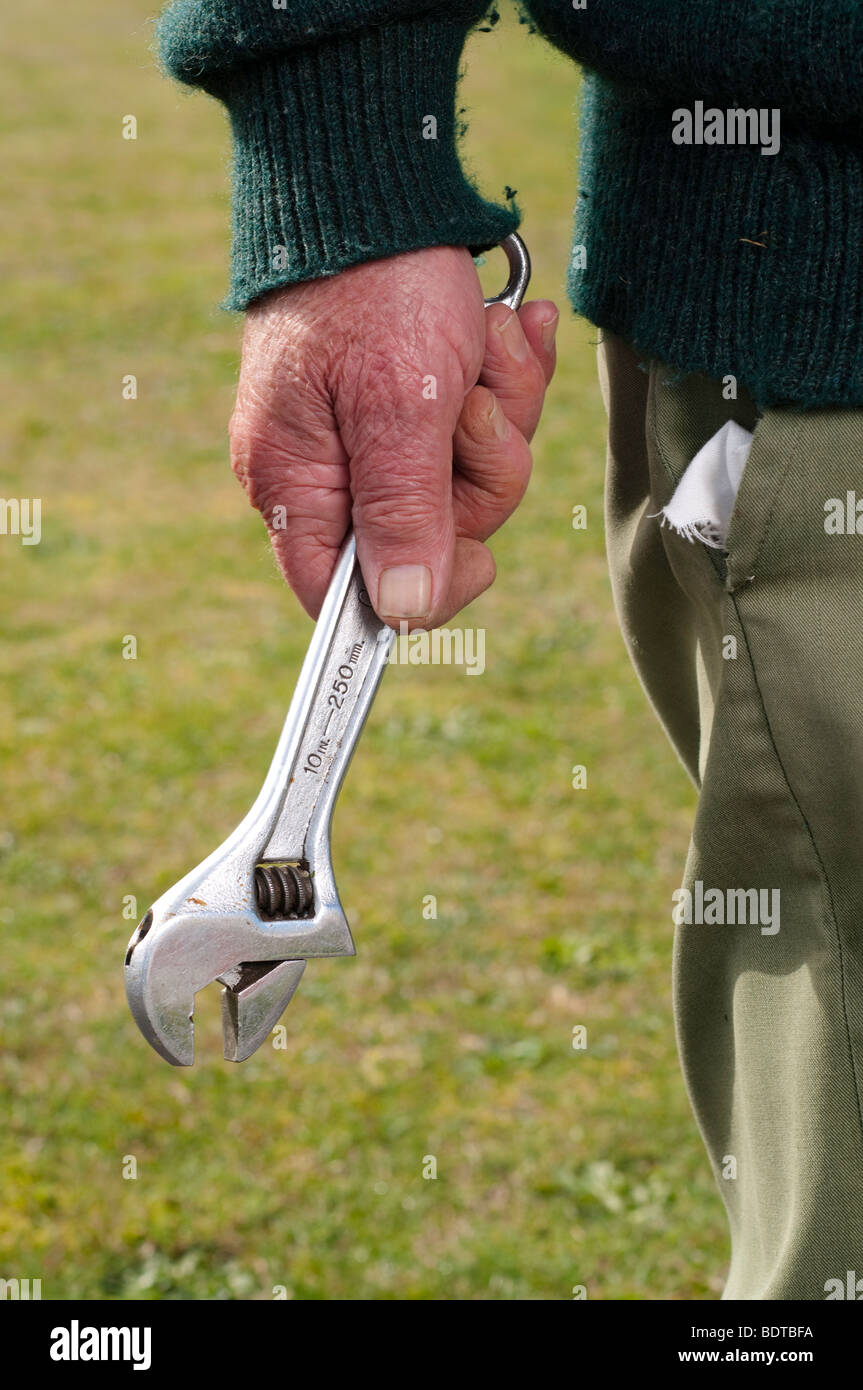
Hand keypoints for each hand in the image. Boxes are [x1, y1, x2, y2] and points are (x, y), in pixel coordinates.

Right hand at [229, 244, 557, 627]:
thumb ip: (404, 514)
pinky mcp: (410, 401)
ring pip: (468, 480)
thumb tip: (403, 613)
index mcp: (297, 486)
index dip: (417, 592)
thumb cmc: (377, 286)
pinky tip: (502, 329)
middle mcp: (329, 472)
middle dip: (479, 469)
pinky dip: (504, 382)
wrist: (382, 177)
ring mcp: (371, 436)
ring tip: (485, 345)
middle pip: (429, 538)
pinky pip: (478, 427)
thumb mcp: (400, 406)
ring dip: (501, 412)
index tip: (475, 558)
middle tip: (471, 404)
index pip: (343, 599)